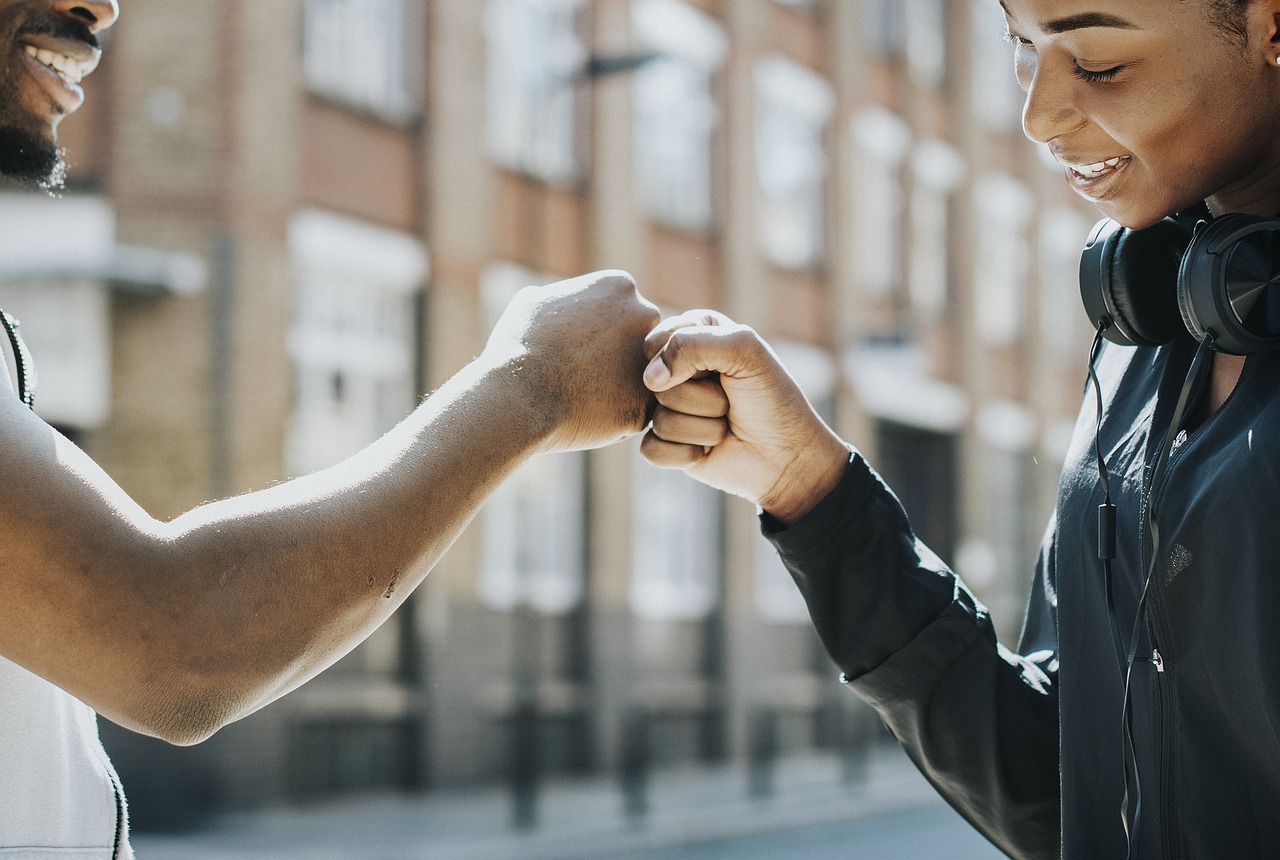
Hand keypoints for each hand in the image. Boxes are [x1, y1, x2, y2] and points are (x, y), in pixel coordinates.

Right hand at [483, 270, 659, 452]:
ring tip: (582, 395)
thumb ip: (559, 298)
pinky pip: (634, 412)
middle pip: (640, 340)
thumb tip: (559, 303)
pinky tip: (584, 416)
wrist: (516, 397)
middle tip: (580, 373)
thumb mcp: (531, 303)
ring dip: (620, 387)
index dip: (597, 331)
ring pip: (642, 378)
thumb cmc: (518, 347)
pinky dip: (614, 417)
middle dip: (617, 357)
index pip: (623, 309)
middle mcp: (646, 316)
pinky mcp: (646, 405)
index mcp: (619, 286)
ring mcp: (651, 361)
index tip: (573, 345)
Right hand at [640, 311, 848, 525]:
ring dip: (703, 427)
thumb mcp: (744, 350)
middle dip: (703, 397)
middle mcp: (676, 370)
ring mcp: (668, 408)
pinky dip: (686, 452)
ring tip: (726, 425)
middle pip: (656, 382)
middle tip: (730, 400)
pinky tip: (709, 451)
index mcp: (693, 335)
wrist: (788, 457)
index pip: (659, 340)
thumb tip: (650, 379)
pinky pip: (652, 449)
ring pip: (658, 418)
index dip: (690, 358)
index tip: (724, 367)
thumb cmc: (771, 399)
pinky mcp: (666, 445)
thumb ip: (691, 344)